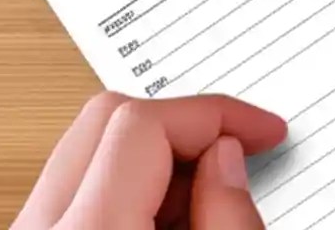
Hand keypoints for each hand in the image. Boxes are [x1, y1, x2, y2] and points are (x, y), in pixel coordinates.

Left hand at [11, 93, 286, 229]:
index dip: (215, 114)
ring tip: (207, 205)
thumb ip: (227, 219)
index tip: (261, 130)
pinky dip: (125, 191)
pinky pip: (73, 191)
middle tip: (239, 154)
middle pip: (105, 119)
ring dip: (155, 160)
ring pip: (85, 152)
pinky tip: (168, 225)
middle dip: (184, 126)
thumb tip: (225, 159)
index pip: (145, 125)